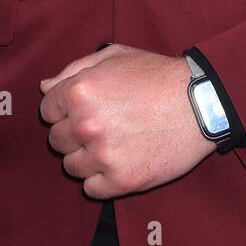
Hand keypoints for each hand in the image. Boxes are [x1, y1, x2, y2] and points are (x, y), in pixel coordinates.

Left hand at [39, 45, 215, 198]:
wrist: (200, 103)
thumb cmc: (157, 76)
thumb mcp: (115, 56)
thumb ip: (74, 70)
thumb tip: (45, 88)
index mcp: (80, 92)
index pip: (47, 111)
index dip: (64, 109)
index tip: (85, 110)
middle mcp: (86, 125)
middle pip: (56, 140)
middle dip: (74, 133)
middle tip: (103, 126)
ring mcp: (103, 156)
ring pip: (71, 167)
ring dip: (86, 158)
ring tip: (113, 144)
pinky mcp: (122, 181)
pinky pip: (91, 189)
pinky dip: (101, 180)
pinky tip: (120, 162)